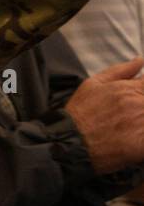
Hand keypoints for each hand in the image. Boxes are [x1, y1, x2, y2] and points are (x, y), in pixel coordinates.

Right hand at [64, 58, 143, 174]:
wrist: (69, 140)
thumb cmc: (80, 112)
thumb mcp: (93, 83)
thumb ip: (121, 71)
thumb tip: (140, 60)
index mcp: (130, 89)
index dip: (143, 90)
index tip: (137, 97)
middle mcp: (138, 104)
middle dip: (141, 106)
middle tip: (131, 114)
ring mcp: (141, 125)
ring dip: (141, 120)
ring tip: (130, 125)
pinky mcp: (140, 145)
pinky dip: (142, 137)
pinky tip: (134, 138)